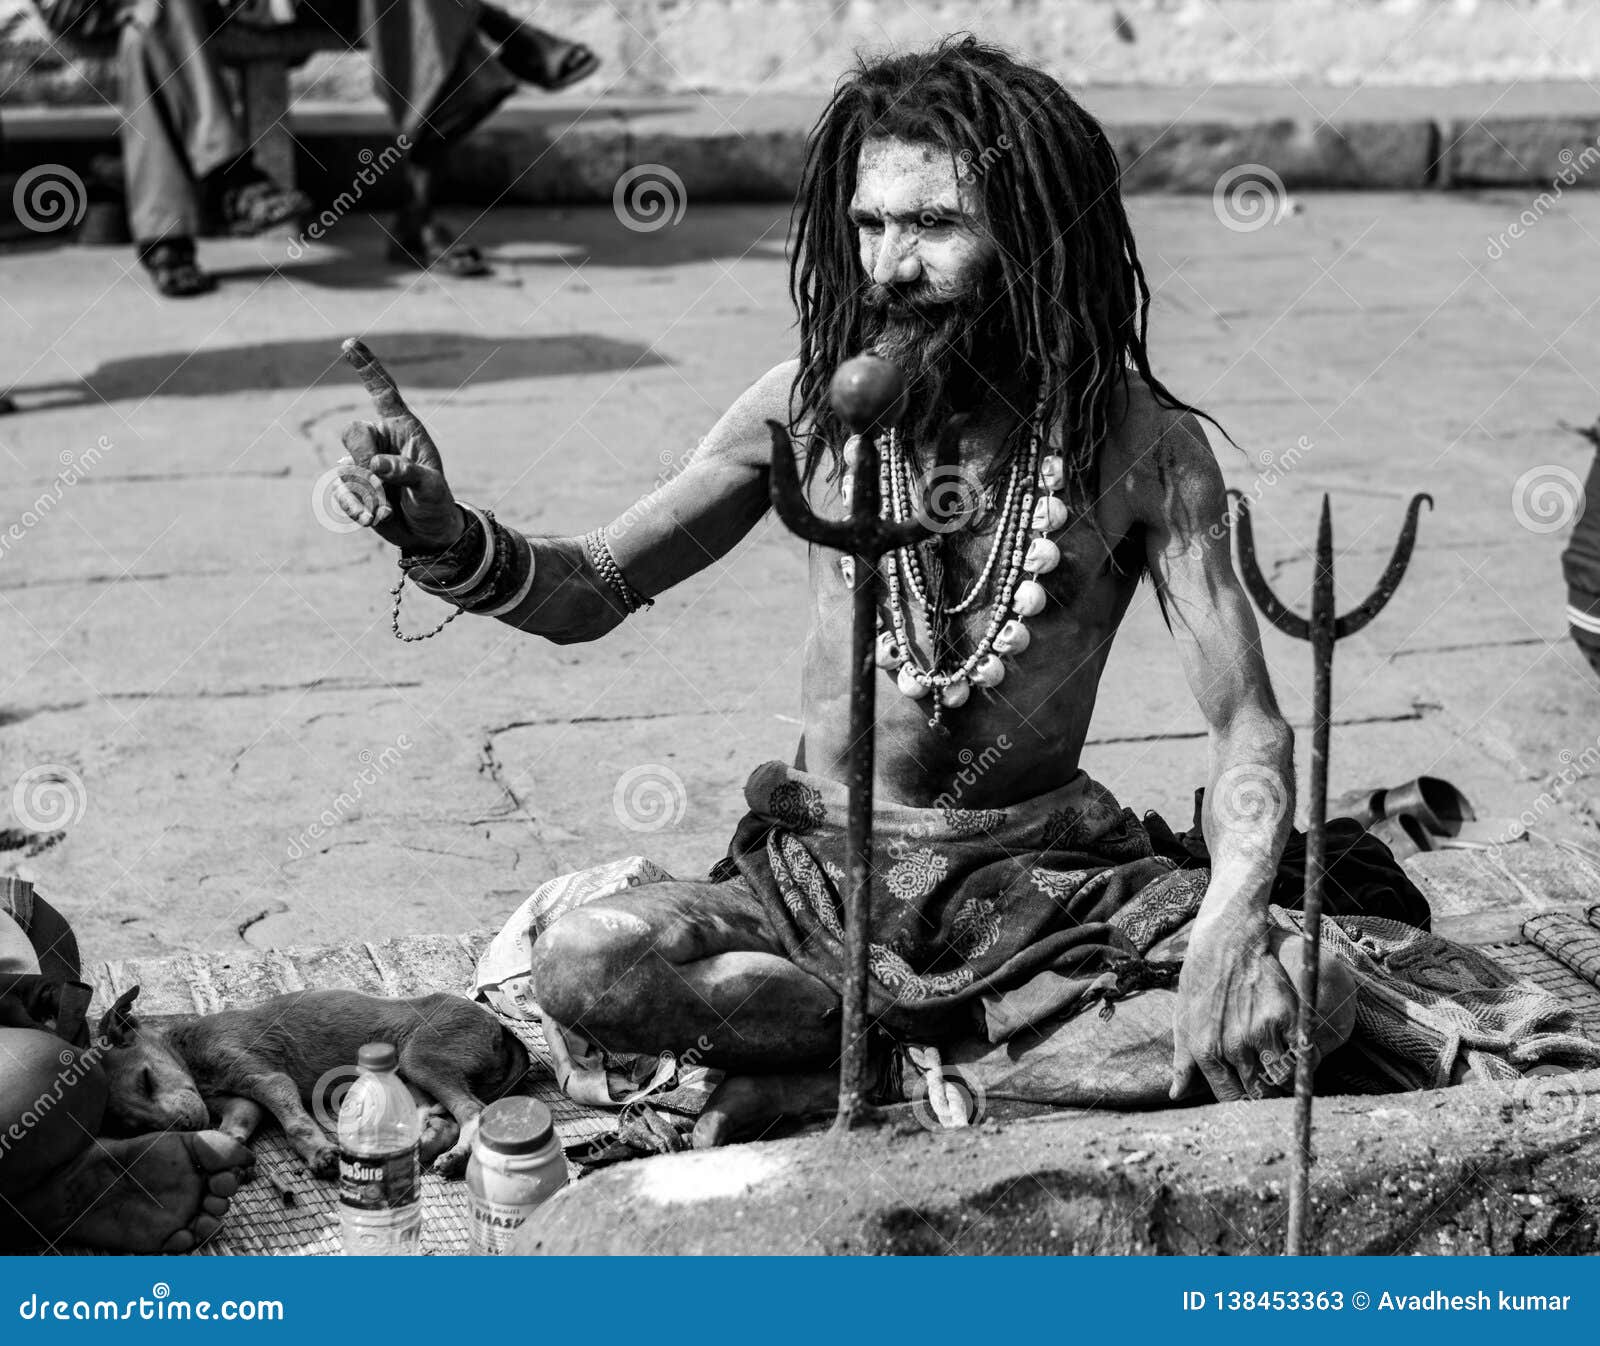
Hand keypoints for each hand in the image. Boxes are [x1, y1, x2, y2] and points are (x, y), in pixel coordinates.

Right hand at [334, 338, 464, 552]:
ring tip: (384, 512)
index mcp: (404, 428)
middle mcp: (381, 439)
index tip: (348, 342)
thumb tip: (375, 465)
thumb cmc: (436, 502)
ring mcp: (364, 462)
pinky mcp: (354, 485)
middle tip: (382, 489)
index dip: (366, 367)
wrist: (428, 532)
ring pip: (344, 467)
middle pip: (353, 434)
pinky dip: (352, 506)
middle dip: (364, 462)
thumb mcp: (431, 487)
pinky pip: (340, 489)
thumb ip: (406, 472)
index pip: (382, 391)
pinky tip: (370, 519)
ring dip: (362, 493)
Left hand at [1170, 904, 1299, 1102]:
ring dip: (1286, 1075)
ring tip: (1283, 1062)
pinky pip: (1302, 1055)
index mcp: (1204, 1051)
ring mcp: (1260, 1033)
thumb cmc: (1201, 979)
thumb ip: (1182, 1062)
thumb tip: (1176, 1095)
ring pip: (1283, 1077)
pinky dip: (1304, 1057)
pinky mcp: (1285, 1017)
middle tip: (1270, 1078)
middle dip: (1266, 1090)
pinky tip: (1297, 1046)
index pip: (1230, 1097)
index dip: (1243, 1099)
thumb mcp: (1182, 1019)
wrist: (1227, 939)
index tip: (1252, 1093)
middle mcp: (1232, 1046)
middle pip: (1259, 1092)